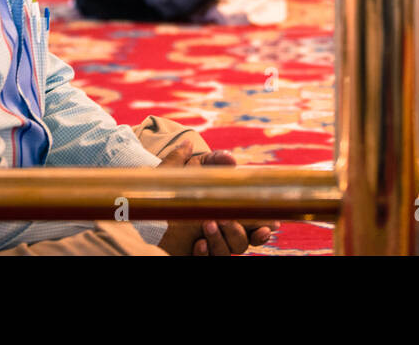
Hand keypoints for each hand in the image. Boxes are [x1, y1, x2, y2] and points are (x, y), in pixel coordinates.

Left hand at [156, 141, 279, 255]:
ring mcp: (208, 246)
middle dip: (236, 231)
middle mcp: (222, 233)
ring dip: (220, 240)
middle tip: (222, 218)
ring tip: (206, 224)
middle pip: (243, 242)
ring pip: (227, 253)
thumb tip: (231, 158)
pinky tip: (198, 243)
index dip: (265, 228)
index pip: (255, 226)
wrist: (149, 199)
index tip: (268, 225)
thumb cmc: (176, 184)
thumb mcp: (191, 169)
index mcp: (230, 214)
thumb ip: (211, 161)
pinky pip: (206, 261)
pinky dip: (205, 254)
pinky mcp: (192, 254)